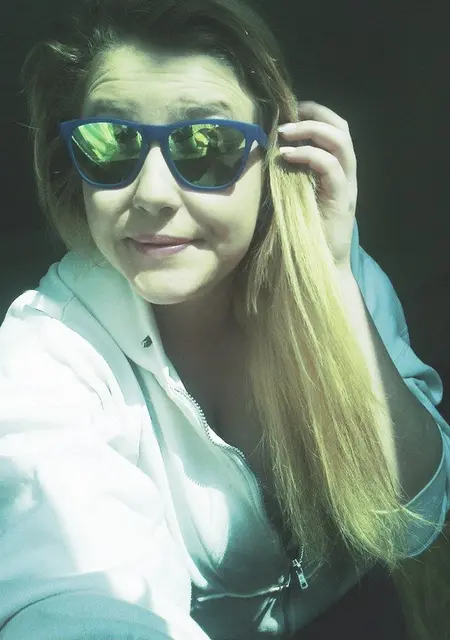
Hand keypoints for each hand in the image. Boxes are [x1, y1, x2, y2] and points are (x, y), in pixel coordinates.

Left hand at [278, 101, 357, 272]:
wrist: (319, 266)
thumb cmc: (301, 233)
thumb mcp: (292, 196)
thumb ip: (287, 173)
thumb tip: (262, 151)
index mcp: (336, 170)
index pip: (335, 128)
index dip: (315, 113)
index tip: (288, 111)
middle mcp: (346, 174)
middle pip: (342, 128)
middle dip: (314, 114)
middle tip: (286, 118)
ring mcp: (346, 186)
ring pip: (340, 142)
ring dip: (311, 130)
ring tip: (284, 132)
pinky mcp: (341, 200)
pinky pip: (331, 167)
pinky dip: (309, 155)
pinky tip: (287, 156)